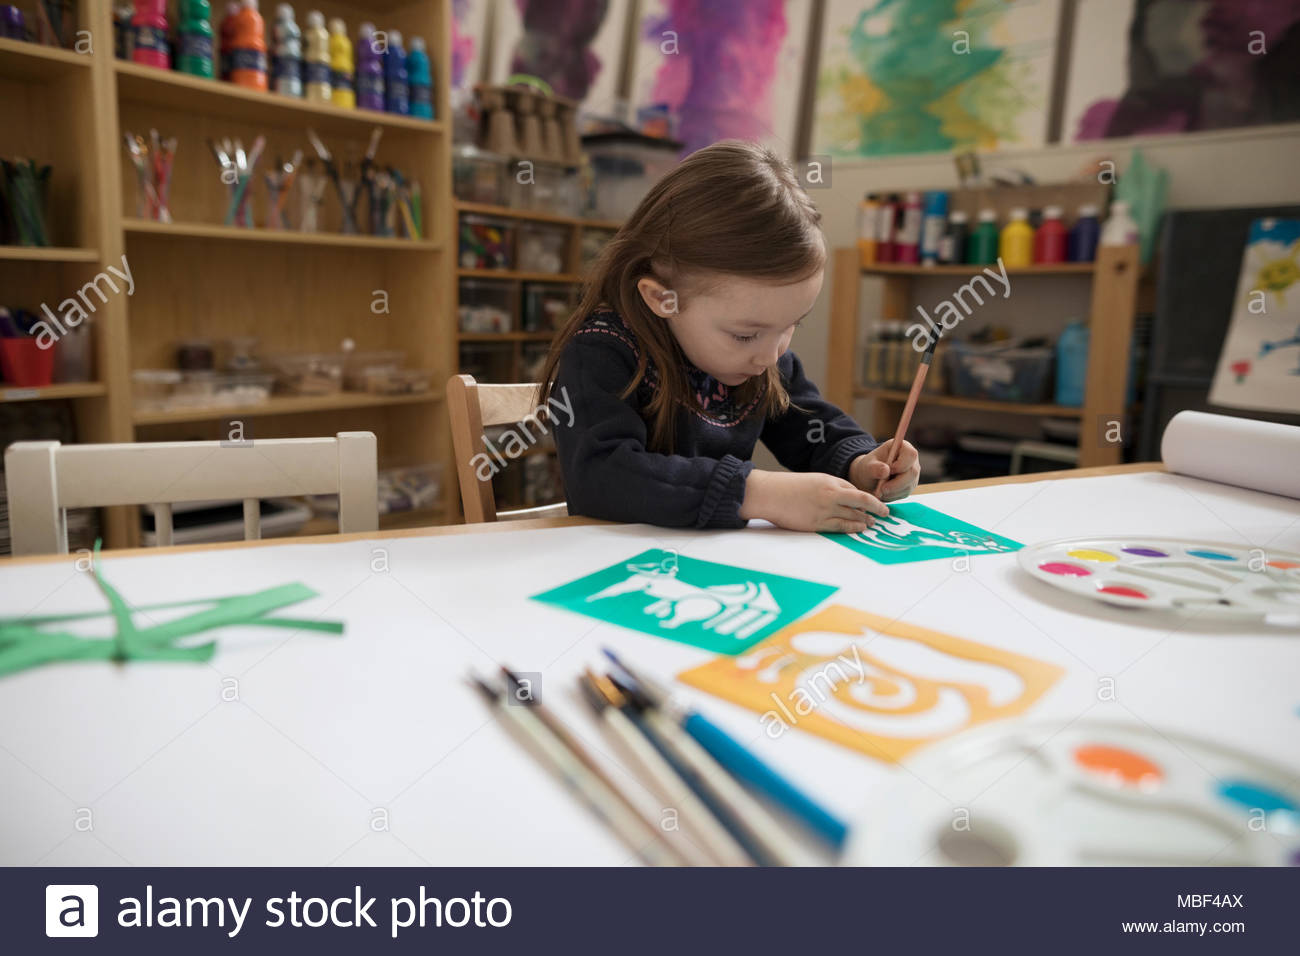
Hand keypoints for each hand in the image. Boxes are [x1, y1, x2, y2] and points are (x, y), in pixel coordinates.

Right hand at [739, 470, 888, 532]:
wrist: (770, 494)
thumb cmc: (789, 487)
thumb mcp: (813, 481)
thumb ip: (830, 488)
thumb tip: (846, 498)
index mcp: (829, 482)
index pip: (855, 490)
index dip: (868, 498)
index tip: (875, 503)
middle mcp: (831, 495)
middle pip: (862, 501)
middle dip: (877, 507)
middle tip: (885, 513)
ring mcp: (825, 510)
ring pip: (853, 515)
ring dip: (866, 520)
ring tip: (873, 523)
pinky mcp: (817, 523)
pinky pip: (841, 526)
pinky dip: (853, 527)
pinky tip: (860, 528)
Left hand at [850, 440, 919, 501]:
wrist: (868, 478)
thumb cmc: (869, 468)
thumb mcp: (867, 466)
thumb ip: (875, 467)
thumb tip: (886, 470)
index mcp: (902, 447)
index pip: (911, 454)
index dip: (902, 464)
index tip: (889, 470)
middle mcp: (911, 460)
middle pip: (913, 472)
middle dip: (897, 483)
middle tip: (882, 488)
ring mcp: (912, 474)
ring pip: (909, 485)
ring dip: (893, 491)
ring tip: (879, 491)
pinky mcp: (909, 485)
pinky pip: (905, 493)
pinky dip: (893, 495)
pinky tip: (884, 493)